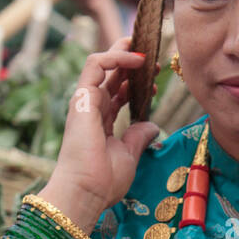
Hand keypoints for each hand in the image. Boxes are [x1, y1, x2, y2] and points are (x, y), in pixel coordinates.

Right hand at [50, 39, 159, 216]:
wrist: (86, 191)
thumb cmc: (104, 180)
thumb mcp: (129, 155)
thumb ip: (138, 137)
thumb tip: (152, 125)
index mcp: (100, 122)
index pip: (116, 94)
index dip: (135, 85)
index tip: (155, 83)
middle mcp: (91, 108)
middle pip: (109, 76)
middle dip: (130, 63)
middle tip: (152, 56)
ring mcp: (85, 102)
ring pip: (101, 64)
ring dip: (123, 53)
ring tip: (144, 47)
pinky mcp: (83, 97)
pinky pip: (96, 65)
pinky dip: (115, 56)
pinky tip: (137, 59)